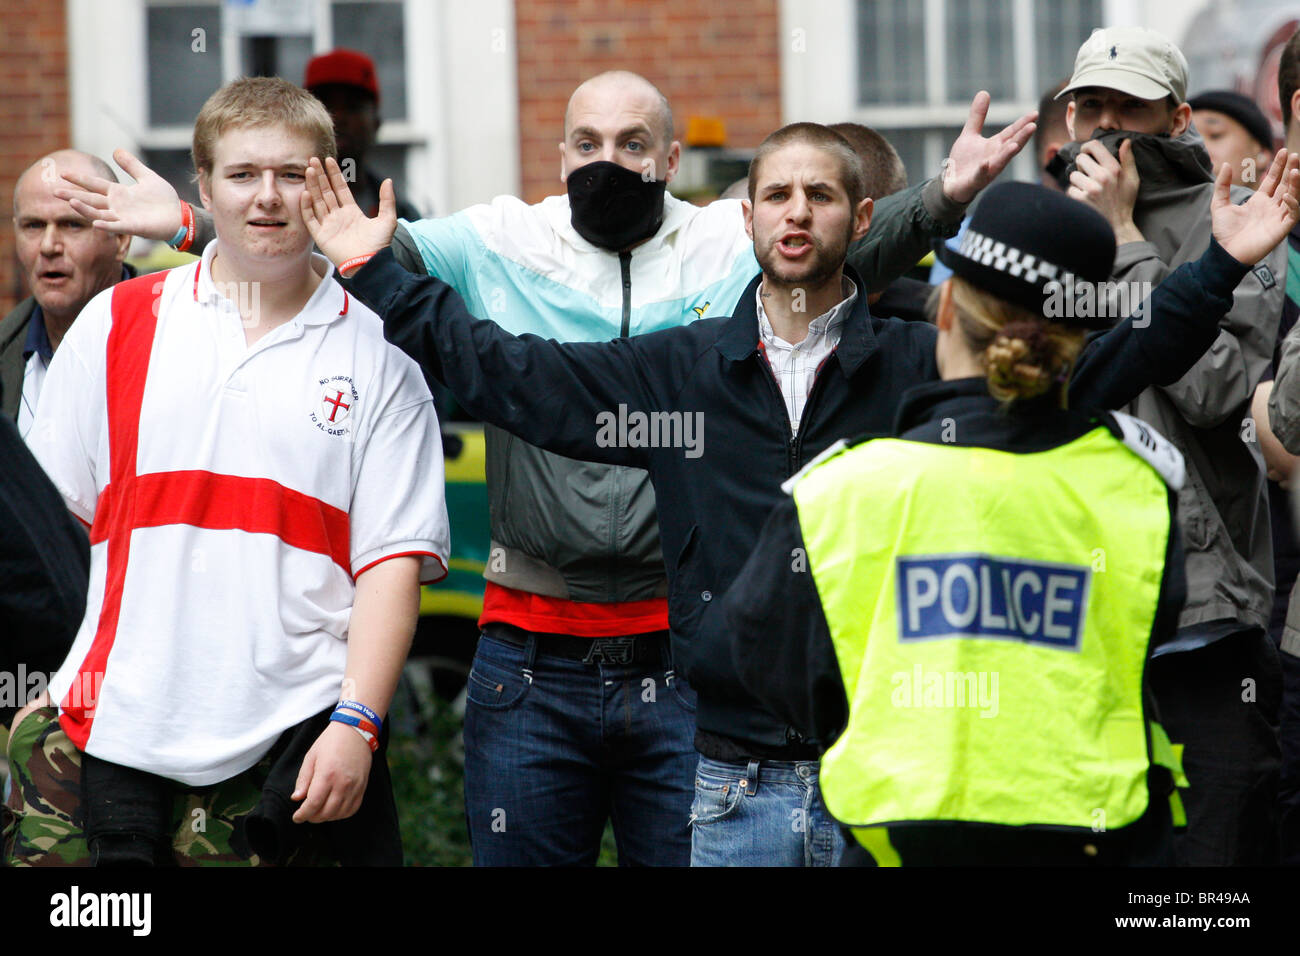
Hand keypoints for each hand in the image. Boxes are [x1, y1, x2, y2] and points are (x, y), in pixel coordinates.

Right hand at [54, 148, 182, 240]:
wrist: (179, 216)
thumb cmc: (163, 199)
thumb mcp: (146, 177)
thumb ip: (131, 165)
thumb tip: (116, 150)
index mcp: (118, 193)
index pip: (94, 185)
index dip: (80, 180)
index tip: (63, 174)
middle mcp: (117, 206)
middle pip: (90, 200)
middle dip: (73, 195)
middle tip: (55, 191)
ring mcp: (123, 217)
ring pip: (99, 213)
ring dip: (85, 208)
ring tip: (70, 201)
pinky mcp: (133, 227)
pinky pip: (116, 227)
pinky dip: (106, 225)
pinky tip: (94, 223)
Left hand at [291, 720, 372, 822]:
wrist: (356, 731)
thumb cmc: (331, 741)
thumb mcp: (311, 756)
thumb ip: (303, 779)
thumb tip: (296, 798)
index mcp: (327, 775)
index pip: (313, 804)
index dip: (303, 814)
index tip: (297, 817)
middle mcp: (342, 783)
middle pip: (326, 812)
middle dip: (313, 817)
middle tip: (306, 813)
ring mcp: (354, 786)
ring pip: (339, 813)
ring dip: (326, 817)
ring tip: (319, 812)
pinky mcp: (362, 786)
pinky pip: (353, 809)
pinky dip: (341, 814)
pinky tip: (334, 809)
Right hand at [301, 156, 395, 270]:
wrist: (371, 264)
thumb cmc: (380, 245)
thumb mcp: (388, 220)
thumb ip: (387, 200)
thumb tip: (388, 181)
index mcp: (352, 212)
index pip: (340, 189)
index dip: (334, 175)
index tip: (329, 160)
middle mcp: (338, 217)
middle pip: (326, 192)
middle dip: (320, 176)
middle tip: (314, 159)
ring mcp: (329, 225)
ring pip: (318, 201)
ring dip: (313, 186)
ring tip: (310, 170)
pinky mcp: (321, 236)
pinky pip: (311, 218)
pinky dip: (307, 207)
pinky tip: (306, 193)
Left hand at [941, 92, 1036, 203]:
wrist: (951, 184)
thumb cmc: (964, 161)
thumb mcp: (970, 134)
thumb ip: (978, 116)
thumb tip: (984, 92)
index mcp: (995, 146)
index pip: (1011, 133)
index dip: (1022, 124)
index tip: (1034, 114)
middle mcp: (995, 158)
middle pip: (1010, 146)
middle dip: (1021, 137)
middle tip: (1033, 126)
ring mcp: (986, 171)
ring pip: (1000, 162)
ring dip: (1007, 154)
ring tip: (1015, 145)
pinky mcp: (974, 181)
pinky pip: (980, 176)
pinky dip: (983, 170)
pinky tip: (985, 163)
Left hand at [1068, 139, 1141, 240]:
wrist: (1117, 226)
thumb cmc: (1124, 201)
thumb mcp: (1132, 179)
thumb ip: (1128, 160)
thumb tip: (1126, 142)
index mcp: (1114, 169)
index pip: (1094, 146)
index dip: (1087, 147)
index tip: (1087, 152)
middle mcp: (1102, 176)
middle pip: (1080, 159)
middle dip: (1082, 165)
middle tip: (1089, 174)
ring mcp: (1090, 188)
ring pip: (1073, 174)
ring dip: (1078, 181)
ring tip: (1088, 189)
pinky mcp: (1080, 199)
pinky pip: (1070, 189)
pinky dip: (1075, 194)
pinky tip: (1085, 200)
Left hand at [1212, 149, 1299, 265]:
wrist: (1225, 252)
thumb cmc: (1224, 231)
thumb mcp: (1219, 204)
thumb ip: (1222, 185)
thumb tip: (1225, 164)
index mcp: (1260, 201)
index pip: (1273, 180)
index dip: (1279, 166)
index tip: (1284, 151)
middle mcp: (1271, 207)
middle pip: (1286, 185)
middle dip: (1291, 170)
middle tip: (1295, 155)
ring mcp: (1277, 217)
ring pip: (1293, 197)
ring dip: (1296, 184)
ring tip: (1295, 171)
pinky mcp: (1281, 229)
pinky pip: (1293, 214)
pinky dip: (1292, 204)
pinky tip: (1285, 195)